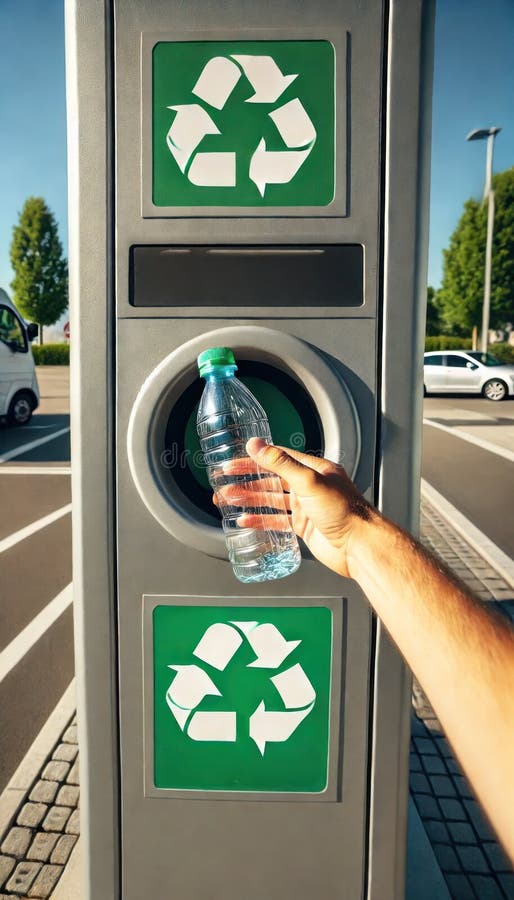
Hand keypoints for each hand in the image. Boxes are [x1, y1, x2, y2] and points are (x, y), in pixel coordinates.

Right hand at [217, 437, 374, 578]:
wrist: (359, 546)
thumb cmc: (344, 512)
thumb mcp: (309, 481)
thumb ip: (281, 463)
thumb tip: (259, 445)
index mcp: (315, 470)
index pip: (280, 458)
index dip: (256, 458)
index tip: (236, 459)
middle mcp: (311, 487)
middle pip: (272, 480)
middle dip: (248, 481)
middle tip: (225, 481)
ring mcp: (307, 508)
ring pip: (272, 501)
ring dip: (250, 499)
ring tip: (228, 499)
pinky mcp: (305, 527)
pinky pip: (278, 521)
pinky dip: (261, 520)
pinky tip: (246, 519)